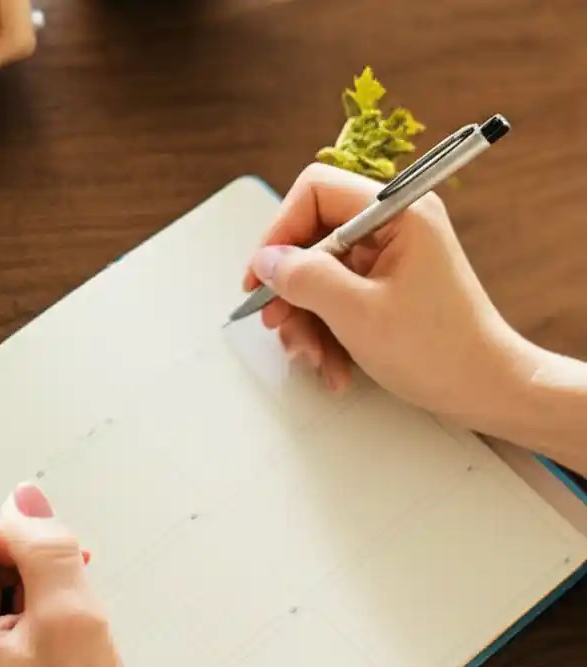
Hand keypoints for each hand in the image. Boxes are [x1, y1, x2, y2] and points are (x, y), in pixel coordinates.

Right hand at [243, 163, 530, 428]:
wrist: (487, 390)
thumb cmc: (438, 350)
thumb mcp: (357, 313)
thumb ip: (305, 278)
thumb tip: (266, 261)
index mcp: (398, 212)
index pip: (316, 191)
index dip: (280, 230)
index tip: (263, 275)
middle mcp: (394, 226)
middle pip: (313, 237)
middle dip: (292, 287)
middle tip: (277, 322)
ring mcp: (390, 258)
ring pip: (320, 274)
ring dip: (307, 320)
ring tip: (314, 358)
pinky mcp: (387, 287)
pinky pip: (338, 298)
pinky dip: (327, 332)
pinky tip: (335, 366)